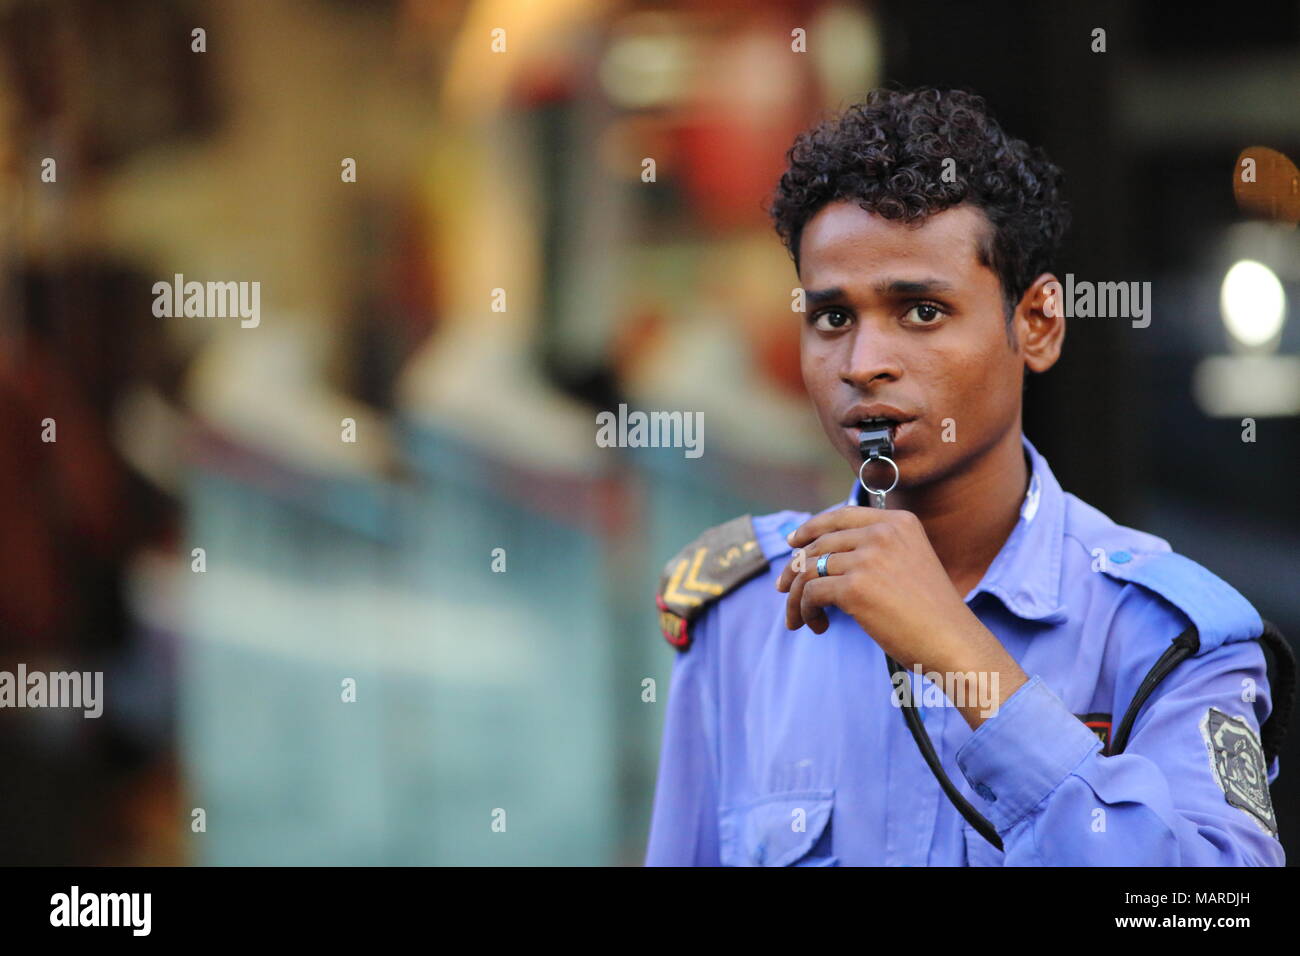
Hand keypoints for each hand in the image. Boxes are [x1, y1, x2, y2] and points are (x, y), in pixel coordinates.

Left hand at [775, 506, 975, 670]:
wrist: (953, 642)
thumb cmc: (931, 614)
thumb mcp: (909, 564)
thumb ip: (874, 551)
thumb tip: (817, 557)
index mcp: (899, 522)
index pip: (841, 516)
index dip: (811, 527)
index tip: (793, 543)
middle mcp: (882, 533)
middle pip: (820, 543)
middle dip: (795, 568)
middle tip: (784, 589)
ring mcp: (868, 558)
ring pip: (809, 569)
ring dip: (798, 596)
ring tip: (800, 619)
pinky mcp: (855, 587)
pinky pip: (811, 593)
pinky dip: (806, 611)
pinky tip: (818, 626)